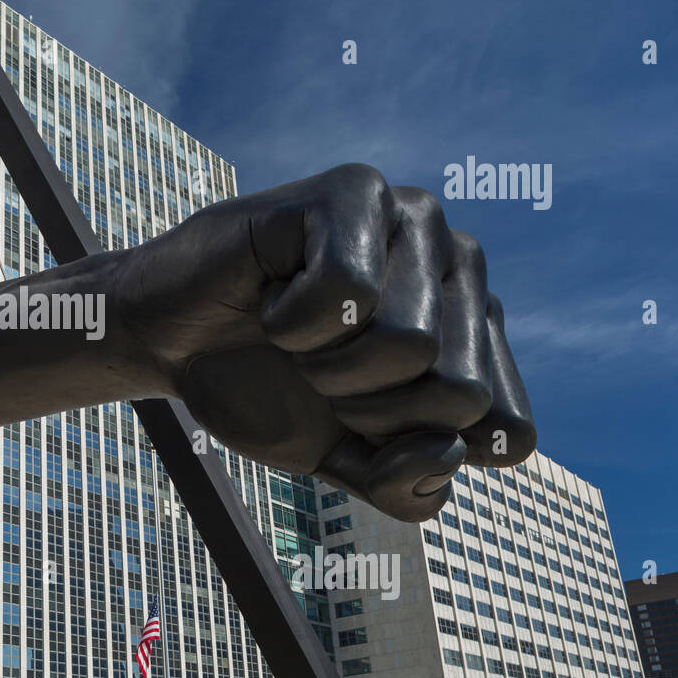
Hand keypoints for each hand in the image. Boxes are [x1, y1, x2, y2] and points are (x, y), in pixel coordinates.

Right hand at [130, 163, 535, 520]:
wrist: (169, 343)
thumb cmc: (259, 387)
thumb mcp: (344, 462)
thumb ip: (408, 488)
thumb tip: (448, 448)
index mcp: (478, 330)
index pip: (508, 432)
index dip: (415, 449)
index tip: (357, 415)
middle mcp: (462, 266)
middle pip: (460, 393)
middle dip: (367, 407)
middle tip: (316, 370)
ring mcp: (413, 219)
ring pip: (409, 344)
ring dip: (326, 365)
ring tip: (295, 332)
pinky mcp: (354, 189)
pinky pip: (346, 291)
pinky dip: (291, 320)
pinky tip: (273, 293)